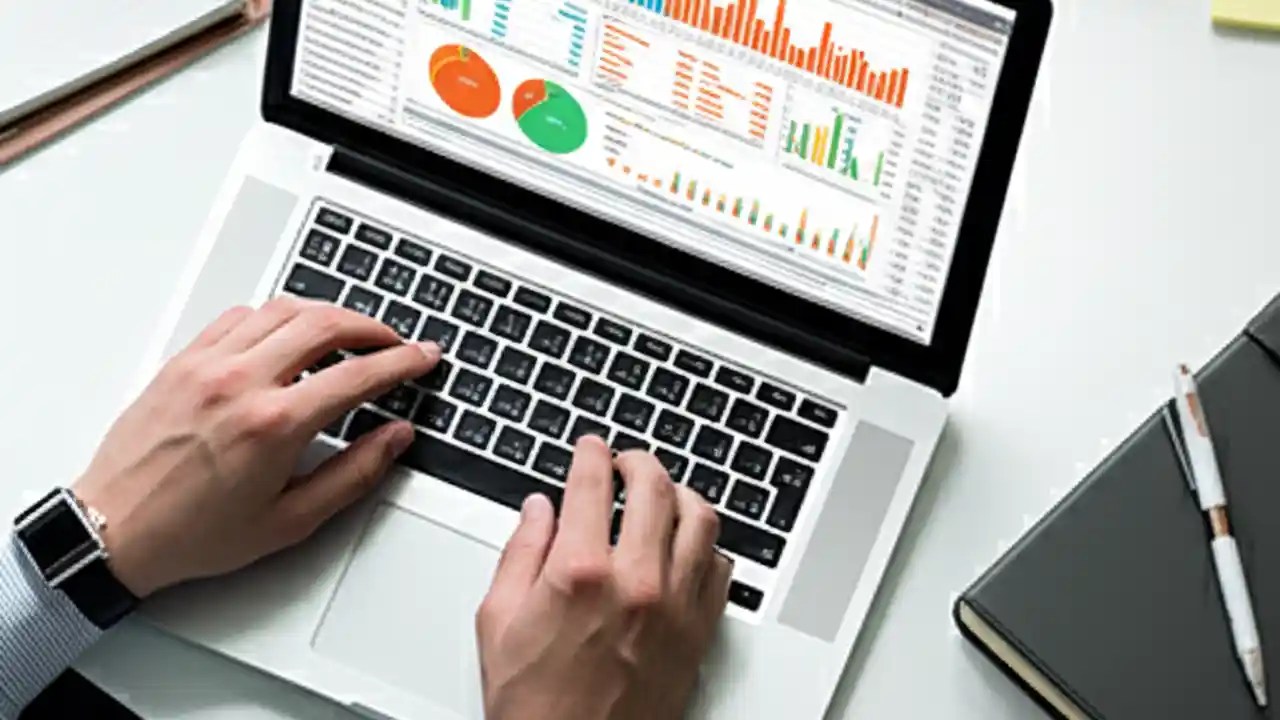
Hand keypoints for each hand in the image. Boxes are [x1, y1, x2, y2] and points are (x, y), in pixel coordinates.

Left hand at [73, 298, 440, 597]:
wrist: (114, 530)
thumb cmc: (193, 534)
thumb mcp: (290, 521)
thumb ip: (354, 474)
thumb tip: (394, 438)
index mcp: (274, 426)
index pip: (359, 374)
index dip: (403, 361)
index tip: (423, 356)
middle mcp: (241, 384)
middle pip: (325, 324)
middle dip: (372, 326)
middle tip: (394, 341)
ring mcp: (208, 366)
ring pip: (284, 309)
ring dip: (327, 313)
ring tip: (349, 333)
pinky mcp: (183, 361)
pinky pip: (239, 315)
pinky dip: (276, 316)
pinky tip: (288, 334)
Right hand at [476, 436, 731, 719]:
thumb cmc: (535, 706)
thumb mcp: (498, 622)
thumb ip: (519, 554)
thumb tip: (539, 510)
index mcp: (579, 572)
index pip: (592, 484)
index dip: (591, 454)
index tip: (590, 448)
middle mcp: (635, 582)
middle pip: (655, 488)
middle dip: (639, 461)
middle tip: (626, 461)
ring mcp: (674, 606)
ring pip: (700, 520)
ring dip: (681, 494)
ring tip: (664, 493)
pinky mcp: (698, 633)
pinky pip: (720, 569)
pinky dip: (706, 545)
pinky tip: (688, 545)